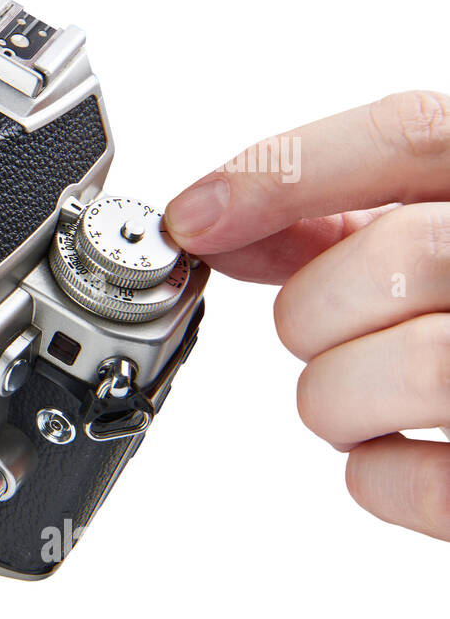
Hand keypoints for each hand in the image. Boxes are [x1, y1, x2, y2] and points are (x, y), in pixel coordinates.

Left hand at [165, 91, 449, 540]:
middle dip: (315, 312)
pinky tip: (402, 454)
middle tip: (321, 337)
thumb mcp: (442, 242)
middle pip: (401, 257)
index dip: (282, 172)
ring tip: (360, 402)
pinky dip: (380, 478)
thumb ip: (343, 226)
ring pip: (420, 367)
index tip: (193, 218)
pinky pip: (432, 484)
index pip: (412, 135)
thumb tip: (216, 225)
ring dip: (338, 397)